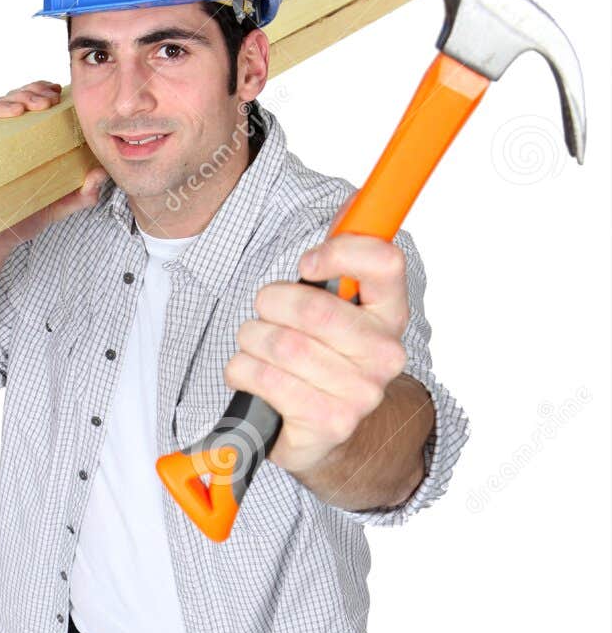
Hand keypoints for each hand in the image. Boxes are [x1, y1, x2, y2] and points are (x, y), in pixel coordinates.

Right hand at [0, 80, 107, 242]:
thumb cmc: (26, 217)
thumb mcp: (62, 204)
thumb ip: (84, 194)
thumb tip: (101, 174)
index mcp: (32, 141)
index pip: (37, 103)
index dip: (46, 91)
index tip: (60, 94)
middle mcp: (12, 136)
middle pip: (21, 97)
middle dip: (36, 91)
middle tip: (50, 100)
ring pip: (5, 101)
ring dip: (22, 96)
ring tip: (38, 105)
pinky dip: (0, 109)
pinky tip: (16, 112)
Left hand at [223, 234, 409, 480]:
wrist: (327, 431)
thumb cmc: (323, 359)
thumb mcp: (337, 309)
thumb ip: (341, 262)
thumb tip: (352, 201)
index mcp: (391, 315)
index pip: (385, 263)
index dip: (339, 252)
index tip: (307, 263)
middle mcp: (384, 355)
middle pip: (315, 309)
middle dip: (272, 302)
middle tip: (263, 309)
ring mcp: (360, 393)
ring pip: (283, 345)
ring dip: (252, 338)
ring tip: (252, 342)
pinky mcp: (329, 422)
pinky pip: (267, 379)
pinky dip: (242, 369)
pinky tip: (244, 370)